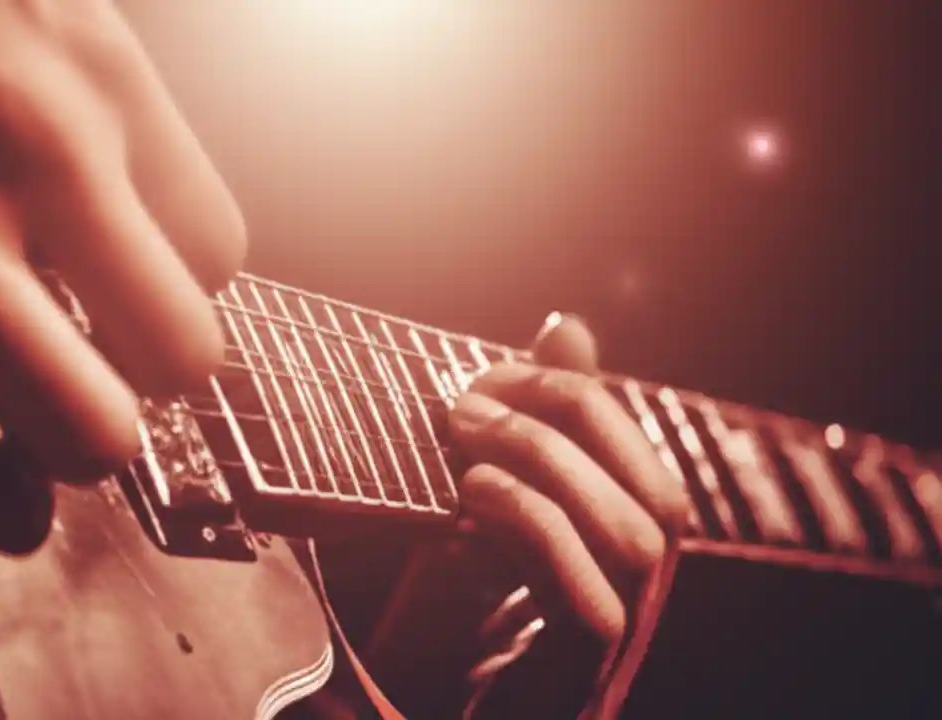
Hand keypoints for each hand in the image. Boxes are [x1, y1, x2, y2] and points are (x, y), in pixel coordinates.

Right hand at [0, 0, 244, 545]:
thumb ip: (79, 77)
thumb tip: (114, 177)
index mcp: (94, 73)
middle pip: (178, 353)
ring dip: (57, 445)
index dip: (166, 287)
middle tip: (82, 363)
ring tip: (17, 421)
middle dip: (136, 376)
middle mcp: (35, 152)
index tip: (118, 294)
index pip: (215, 251)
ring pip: (85, 429)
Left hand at [451, 314, 688, 713]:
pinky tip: (470, 492)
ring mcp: (616, 656)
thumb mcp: (491, 512)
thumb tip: (568, 325)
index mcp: (628, 566)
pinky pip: (587, 606)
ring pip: (635, 544)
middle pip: (660, 502)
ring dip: (547, 468)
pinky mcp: (577, 687)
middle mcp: (641, 610)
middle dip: (573, 427)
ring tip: (463, 433)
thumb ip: (535, 430)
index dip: (584, 404)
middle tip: (471, 396)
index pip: (646, 470)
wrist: (447, 718)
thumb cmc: (458, 618)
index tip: (499, 368)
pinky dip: (533, 529)